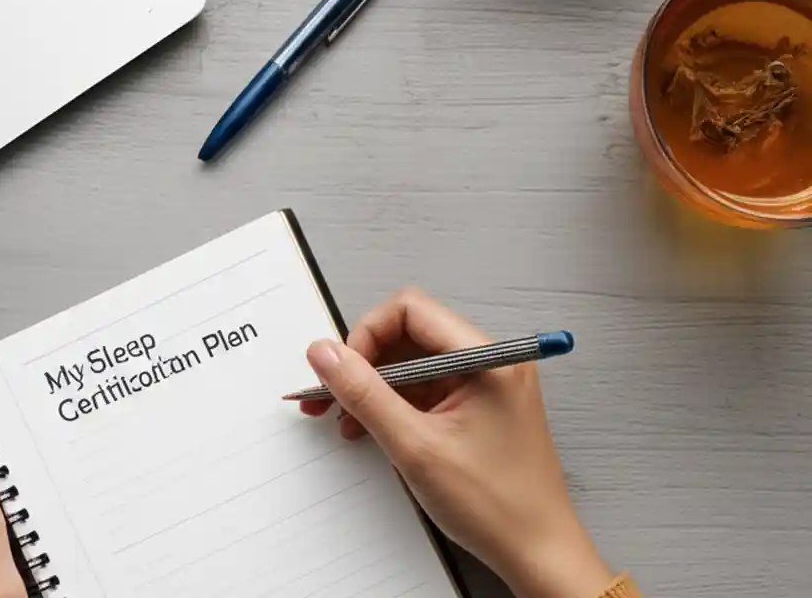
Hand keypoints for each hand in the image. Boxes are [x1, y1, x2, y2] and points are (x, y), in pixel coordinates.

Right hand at [300, 289, 611, 597]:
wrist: (537, 551)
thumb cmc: (499, 506)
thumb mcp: (415, 446)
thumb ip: (364, 394)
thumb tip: (326, 354)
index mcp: (487, 358)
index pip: (410, 310)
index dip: (366, 334)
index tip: (342, 368)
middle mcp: (489, 362)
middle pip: (407, 334)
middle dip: (362, 363)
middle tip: (330, 393)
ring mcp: (482, 384)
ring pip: (410, 363)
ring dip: (372, 387)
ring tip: (343, 416)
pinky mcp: (474, 406)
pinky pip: (422, 389)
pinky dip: (391, 405)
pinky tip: (368, 427)